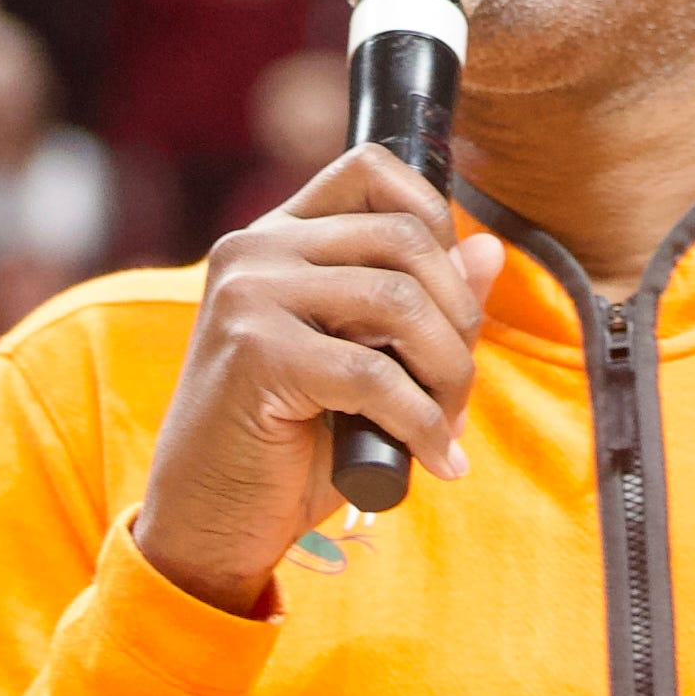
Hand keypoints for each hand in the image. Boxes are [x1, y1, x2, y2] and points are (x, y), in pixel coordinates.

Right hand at [134, 144, 502, 616]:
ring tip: (444, 425)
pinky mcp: (256, 352)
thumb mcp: (367, 367)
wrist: (205, 524)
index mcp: (275, 240)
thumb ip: (420, 307)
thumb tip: (489, 252)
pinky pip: (376, 375)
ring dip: (448, 372)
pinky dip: (422, 423)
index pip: (371, 172)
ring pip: (400, 300)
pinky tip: (433, 459)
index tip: (448, 302)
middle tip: (455, 387)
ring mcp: (249, 294)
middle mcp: (255, 249)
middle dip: (459, 318)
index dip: (435, 224)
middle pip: (405, 237)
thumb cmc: (286, 448)